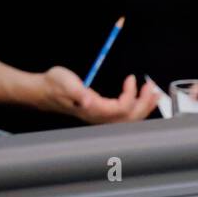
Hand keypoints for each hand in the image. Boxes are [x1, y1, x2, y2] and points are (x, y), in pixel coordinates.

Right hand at [30, 66, 157, 123]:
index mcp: (94, 110)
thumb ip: (77, 92)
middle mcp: (100, 118)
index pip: (121, 108)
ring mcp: (102, 118)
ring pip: (129, 118)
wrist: (44, 91)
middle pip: (130, 117)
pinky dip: (137, 107)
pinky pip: (125, 115)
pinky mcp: (103, 114)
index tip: (131, 78)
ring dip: (143, 106)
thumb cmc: (54, 84)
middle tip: (152, 88)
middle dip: (144, 103)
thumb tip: (88, 101)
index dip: (130, 95)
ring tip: (153, 94)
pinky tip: (142, 99)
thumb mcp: (64, 82)